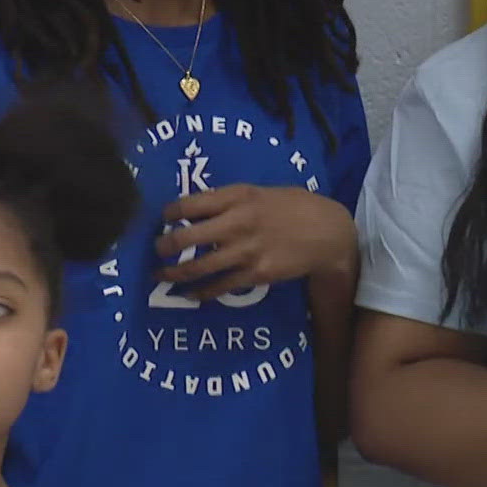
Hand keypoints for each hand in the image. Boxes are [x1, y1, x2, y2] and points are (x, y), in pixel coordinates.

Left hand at [157, 185, 356, 300]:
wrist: (329, 232)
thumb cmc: (292, 207)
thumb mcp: (259, 192)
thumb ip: (228, 200)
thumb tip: (194, 209)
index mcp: (237, 197)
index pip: (188, 204)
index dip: (169, 213)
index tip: (163, 219)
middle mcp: (237, 223)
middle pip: (185, 237)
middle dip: (164, 246)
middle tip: (157, 249)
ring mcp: (245, 251)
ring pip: (197, 267)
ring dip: (173, 273)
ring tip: (160, 274)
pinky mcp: (255, 274)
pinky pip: (219, 287)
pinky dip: (199, 293)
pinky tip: (188, 294)